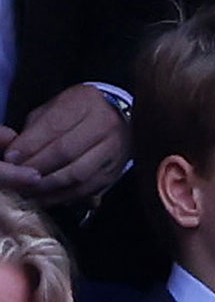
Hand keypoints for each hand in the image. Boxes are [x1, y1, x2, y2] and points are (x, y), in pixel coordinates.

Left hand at [2, 85, 131, 205]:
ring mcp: (114, 150)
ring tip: (29, 191)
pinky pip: (88, 188)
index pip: (54, 127)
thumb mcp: (55, 108)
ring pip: (78, 174)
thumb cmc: (78, 112)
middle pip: (66, 152)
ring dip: (49, 186)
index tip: (10, 159)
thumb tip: (14, 156)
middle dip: (36, 167)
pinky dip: (64, 196)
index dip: (29, 146)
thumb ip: (34, 130)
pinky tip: (48, 197)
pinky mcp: (115, 171)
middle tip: (17, 178)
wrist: (118, 116)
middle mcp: (105, 126)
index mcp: (86, 104)